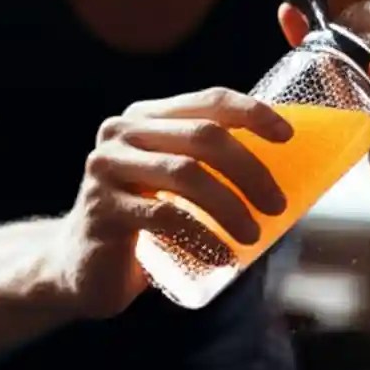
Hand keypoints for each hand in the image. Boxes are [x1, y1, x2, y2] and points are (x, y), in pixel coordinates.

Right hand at [49, 88, 290, 318]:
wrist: (79, 268)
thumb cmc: (142, 225)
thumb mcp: (174, 186)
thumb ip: (210, 168)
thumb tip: (290, 174)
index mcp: (145, 118)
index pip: (207, 101)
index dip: (252, 113)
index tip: (286, 137)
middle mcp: (122, 134)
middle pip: (202, 136)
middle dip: (250, 169)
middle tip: (277, 204)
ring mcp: (106, 170)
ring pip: (185, 174)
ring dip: (231, 205)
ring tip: (254, 234)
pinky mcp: (101, 211)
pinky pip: (162, 217)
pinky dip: (201, 236)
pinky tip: (221, 256)